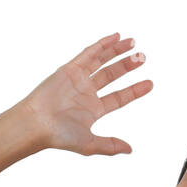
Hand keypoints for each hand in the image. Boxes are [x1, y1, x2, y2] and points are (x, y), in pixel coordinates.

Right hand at [15, 32, 152, 155]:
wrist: (37, 124)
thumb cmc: (59, 136)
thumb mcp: (90, 144)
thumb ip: (110, 145)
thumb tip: (130, 149)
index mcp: (93, 109)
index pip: (119, 97)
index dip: (135, 90)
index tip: (150, 83)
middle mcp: (86, 92)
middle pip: (112, 75)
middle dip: (127, 65)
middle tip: (143, 57)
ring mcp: (78, 80)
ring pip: (101, 62)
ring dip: (117, 52)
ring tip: (133, 43)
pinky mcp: (69, 69)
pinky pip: (89, 54)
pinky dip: (102, 45)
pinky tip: (116, 37)